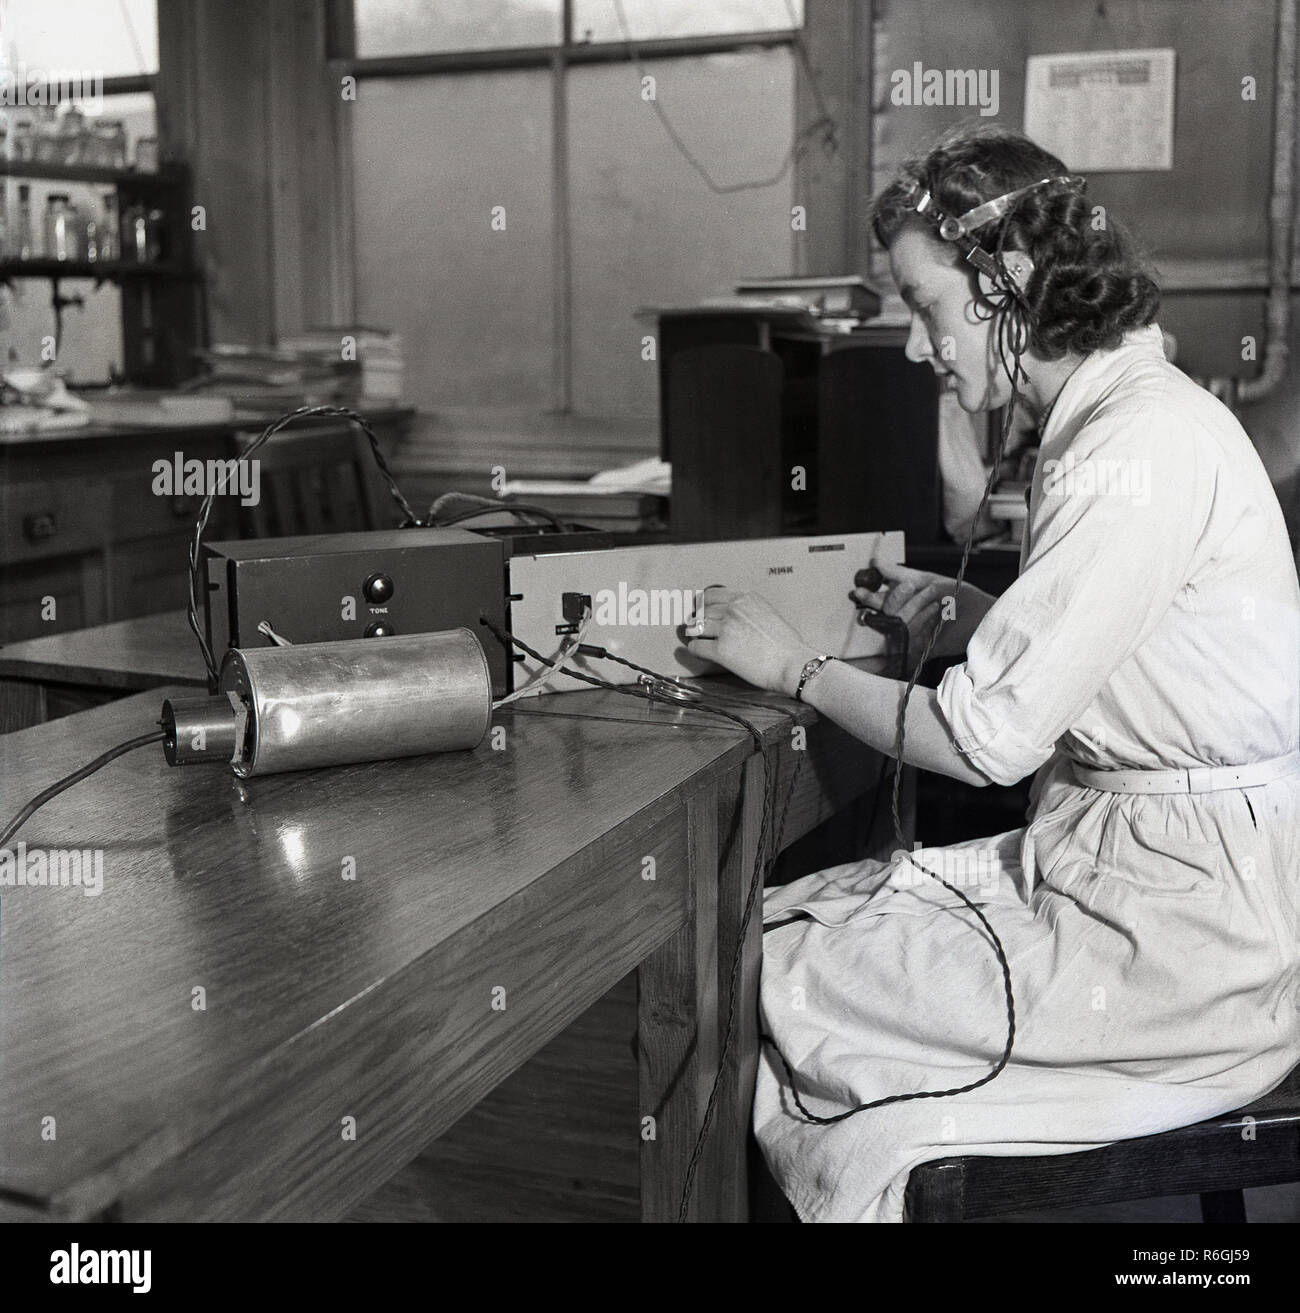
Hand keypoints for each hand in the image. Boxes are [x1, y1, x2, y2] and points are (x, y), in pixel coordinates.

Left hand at [682, 588, 819, 695]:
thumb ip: (747, 610)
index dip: (703, 604)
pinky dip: (695, 650)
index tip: (701, 611)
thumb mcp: (768, 613)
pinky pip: (696, 646)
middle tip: (696, 628)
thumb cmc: (787, 645)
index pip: (711, 594)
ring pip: (695, 627)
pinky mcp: (721, 649)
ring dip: (695, 635)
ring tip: (697, 639)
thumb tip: (731, 615)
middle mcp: (734, 609)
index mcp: (746, 598)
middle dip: (698, 620)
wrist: (794, 664)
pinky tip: (701, 653)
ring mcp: (726, 628)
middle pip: (702, 611)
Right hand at [851, 558, 960, 662]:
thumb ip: (898, 573)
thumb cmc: (957, 596)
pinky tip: (935, 614)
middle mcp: (904, 619)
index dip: (868, 597)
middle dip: (893, 599)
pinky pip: (908, 638)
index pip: (878, 603)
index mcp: (903, 603)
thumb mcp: (925, 579)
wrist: (980, 613)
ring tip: (933, 601)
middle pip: (884, 614)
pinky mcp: (920, 648)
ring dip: (915, 607)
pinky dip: (922, 622)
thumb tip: (876, 563)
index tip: (859, 591)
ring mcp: (911, 634)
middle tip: (906, 588)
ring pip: (895, 624)